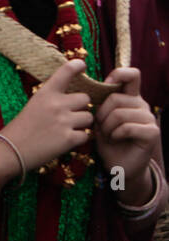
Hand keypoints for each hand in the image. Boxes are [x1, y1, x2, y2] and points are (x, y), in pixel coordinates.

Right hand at [0, 59, 93, 171]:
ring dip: (82, 124)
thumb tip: (76, 99)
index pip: (64, 73)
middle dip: (81, 107)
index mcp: (45, 94)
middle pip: (85, 99)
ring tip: (67, 129)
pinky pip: (86, 135)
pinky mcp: (69, 138)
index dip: (75, 66)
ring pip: (89, 117)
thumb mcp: (34, 105)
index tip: (81, 64)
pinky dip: (79, 139)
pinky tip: (66, 140)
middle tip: (69, 115)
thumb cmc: (21, 128)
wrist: (11, 149)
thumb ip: (53, 99)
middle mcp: (56, 104)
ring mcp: (64, 121)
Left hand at [93, 67, 159, 194]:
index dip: (117, 75)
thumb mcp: (99, 119)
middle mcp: (141, 105)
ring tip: (108, 135)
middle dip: (101, 114)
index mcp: (129, 97)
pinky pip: (127, 127)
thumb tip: (88, 88)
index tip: (105, 84)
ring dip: (107, 127)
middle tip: (101, 127)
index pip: (131, 75)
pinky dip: (116, 135)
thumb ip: (99, 103)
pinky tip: (115, 140)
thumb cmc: (107, 140)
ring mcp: (149, 118)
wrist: (118, 165)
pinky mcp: (152, 132)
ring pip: (120, 113)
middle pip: (115, 98)